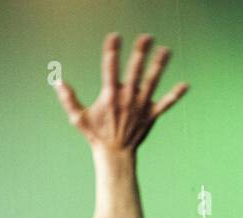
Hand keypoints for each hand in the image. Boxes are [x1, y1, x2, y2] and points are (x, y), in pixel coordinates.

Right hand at [53, 34, 187, 157]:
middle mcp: (127, 98)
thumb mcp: (79, 119)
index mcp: (110, 96)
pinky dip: (175, 96)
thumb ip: (69, 99)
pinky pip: (165, 104)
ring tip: (166, 50)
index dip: (112, 52)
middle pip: (135, 71)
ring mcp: (141, 106)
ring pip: (152, 83)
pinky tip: (185, 85)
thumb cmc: (96, 135)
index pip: (110, 69)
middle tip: (146, 37)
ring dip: (159, 66)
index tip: (115, 36)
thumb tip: (57, 82)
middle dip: (140, 53)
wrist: (115, 155)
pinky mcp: (151, 115)